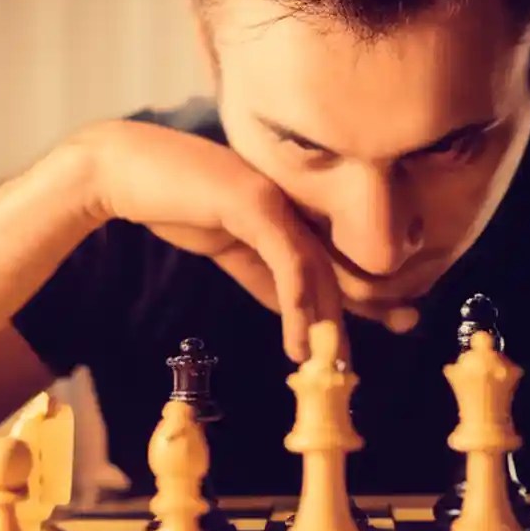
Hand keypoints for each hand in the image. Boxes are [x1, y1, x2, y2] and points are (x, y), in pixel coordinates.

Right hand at [57, 120, 414, 360]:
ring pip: (319, 265)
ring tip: (334, 360)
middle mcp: (293, 196)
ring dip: (330, 317)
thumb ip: (266, 272)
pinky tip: (300, 341)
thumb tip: (300, 313)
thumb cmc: (174, 201)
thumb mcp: (231, 246)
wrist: (122, 170)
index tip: (398, 312)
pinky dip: (298, 305)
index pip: (338, 250)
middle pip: (340, 256)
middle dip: (374, 294)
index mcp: (292, 203)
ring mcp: (275, 195)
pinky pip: (288, 261)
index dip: (369, 283)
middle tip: (407, 323)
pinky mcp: (253, 202)